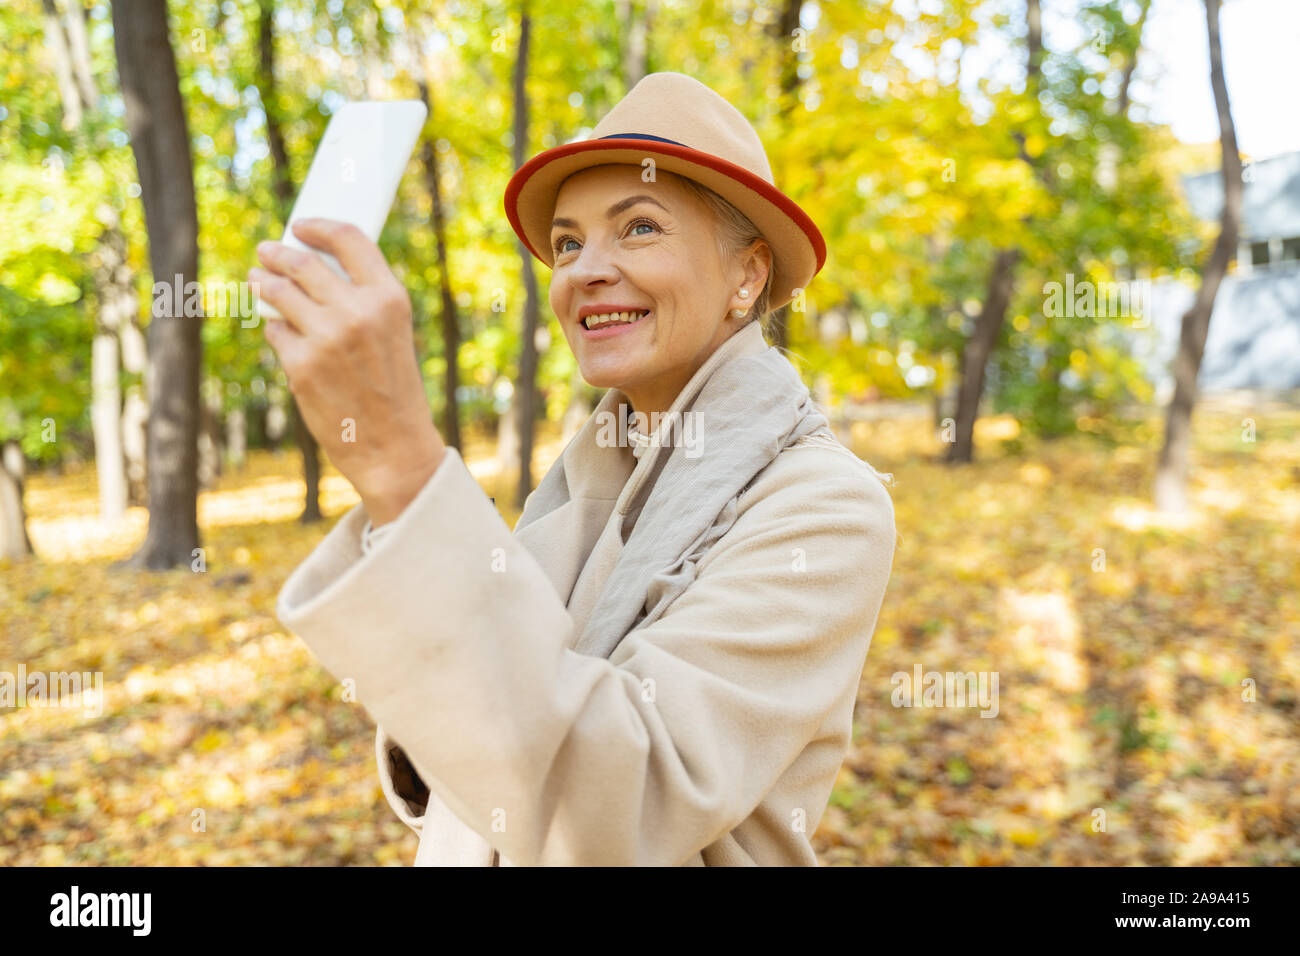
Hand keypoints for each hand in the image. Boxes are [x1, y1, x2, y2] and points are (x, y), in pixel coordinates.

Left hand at [249, 219, 445, 525]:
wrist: (393, 446)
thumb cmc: (393, 389)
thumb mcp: (393, 334)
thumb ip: (363, 299)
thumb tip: (315, 267)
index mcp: (389, 299)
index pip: (349, 239)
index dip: (319, 226)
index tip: (301, 225)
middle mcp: (357, 312)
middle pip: (303, 262)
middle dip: (277, 254)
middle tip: (266, 252)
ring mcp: (326, 337)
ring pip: (278, 292)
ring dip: (264, 283)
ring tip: (258, 281)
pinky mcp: (300, 364)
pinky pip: (276, 331)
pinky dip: (277, 330)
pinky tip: (284, 337)